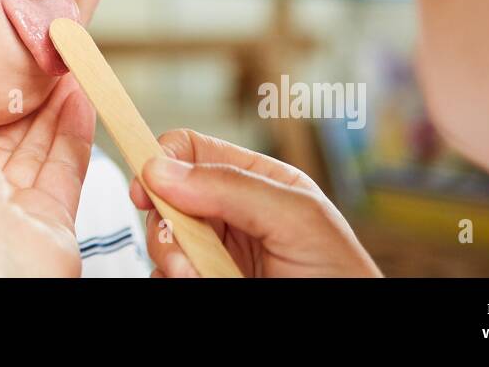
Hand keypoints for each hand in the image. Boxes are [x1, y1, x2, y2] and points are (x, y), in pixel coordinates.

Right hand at [129, 129, 381, 277]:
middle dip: (166, 223)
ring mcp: (217, 251)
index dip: (162, 160)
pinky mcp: (206, 280)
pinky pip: (166, 275)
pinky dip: (170, 280)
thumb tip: (163, 168)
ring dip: (171, 259)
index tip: (147, 187)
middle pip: (167, 196)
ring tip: (199, 277)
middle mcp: (231, 214)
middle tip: (184, 251)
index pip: (193, 150)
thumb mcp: (296, 218)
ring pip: (162, 239)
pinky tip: (197, 284)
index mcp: (256, 181)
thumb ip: (232, 186)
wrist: (341, 337)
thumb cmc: (341, 278)